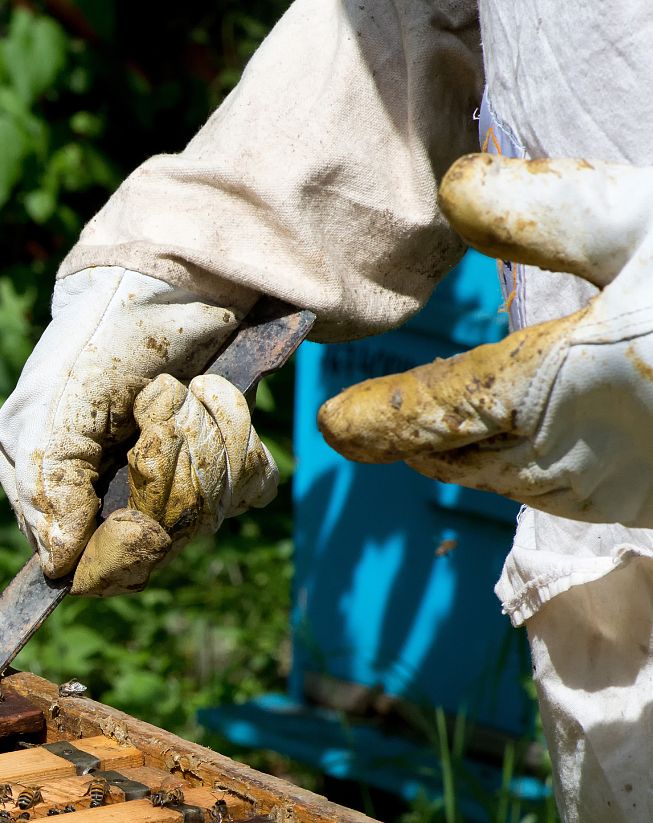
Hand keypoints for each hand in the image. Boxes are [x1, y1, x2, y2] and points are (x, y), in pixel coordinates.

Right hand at [0, 268, 274, 595]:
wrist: (174, 279)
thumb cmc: (97, 342)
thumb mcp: (55, 411)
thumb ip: (48, 487)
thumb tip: (58, 567)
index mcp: (52, 491)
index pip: (84, 565)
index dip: (115, 552)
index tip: (135, 521)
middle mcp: (109, 497)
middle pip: (152, 547)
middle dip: (166, 481)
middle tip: (159, 416)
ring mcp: (168, 481)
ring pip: (202, 516)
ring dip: (202, 444)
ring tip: (188, 389)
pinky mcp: (220, 460)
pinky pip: (246, 489)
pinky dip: (240, 443)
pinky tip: (217, 398)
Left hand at [318, 154, 652, 525]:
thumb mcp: (642, 220)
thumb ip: (541, 208)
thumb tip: (453, 192)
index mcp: (561, 386)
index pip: (434, 415)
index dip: (378, 422)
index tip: (333, 425)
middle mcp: (580, 457)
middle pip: (465, 460)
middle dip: (419, 444)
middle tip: (375, 430)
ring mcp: (623, 492)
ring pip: (514, 486)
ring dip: (474, 462)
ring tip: (438, 441)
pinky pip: (573, 497)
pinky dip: (537, 473)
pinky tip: (537, 450)